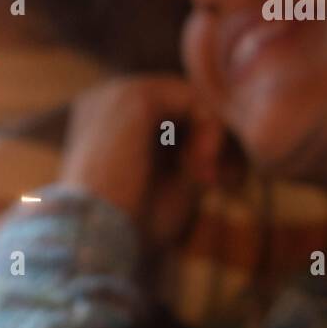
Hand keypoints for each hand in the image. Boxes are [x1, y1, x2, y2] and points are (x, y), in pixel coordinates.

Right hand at [60, 76, 224, 249]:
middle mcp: (105, 100)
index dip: (203, 147)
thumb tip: (231, 138)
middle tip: (230, 183)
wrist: (95, 235)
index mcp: (103, 122)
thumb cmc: (129, 221)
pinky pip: (191, 100)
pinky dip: (208, 132)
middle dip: (214, 142)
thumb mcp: (172, 185)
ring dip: (213, 140)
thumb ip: (194, 154)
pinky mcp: (133, 95)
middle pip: (182, 105)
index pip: (169, 118)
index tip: (223, 185)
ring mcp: (116, 92)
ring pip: (190, 100)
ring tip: (210, 181)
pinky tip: (201, 168)